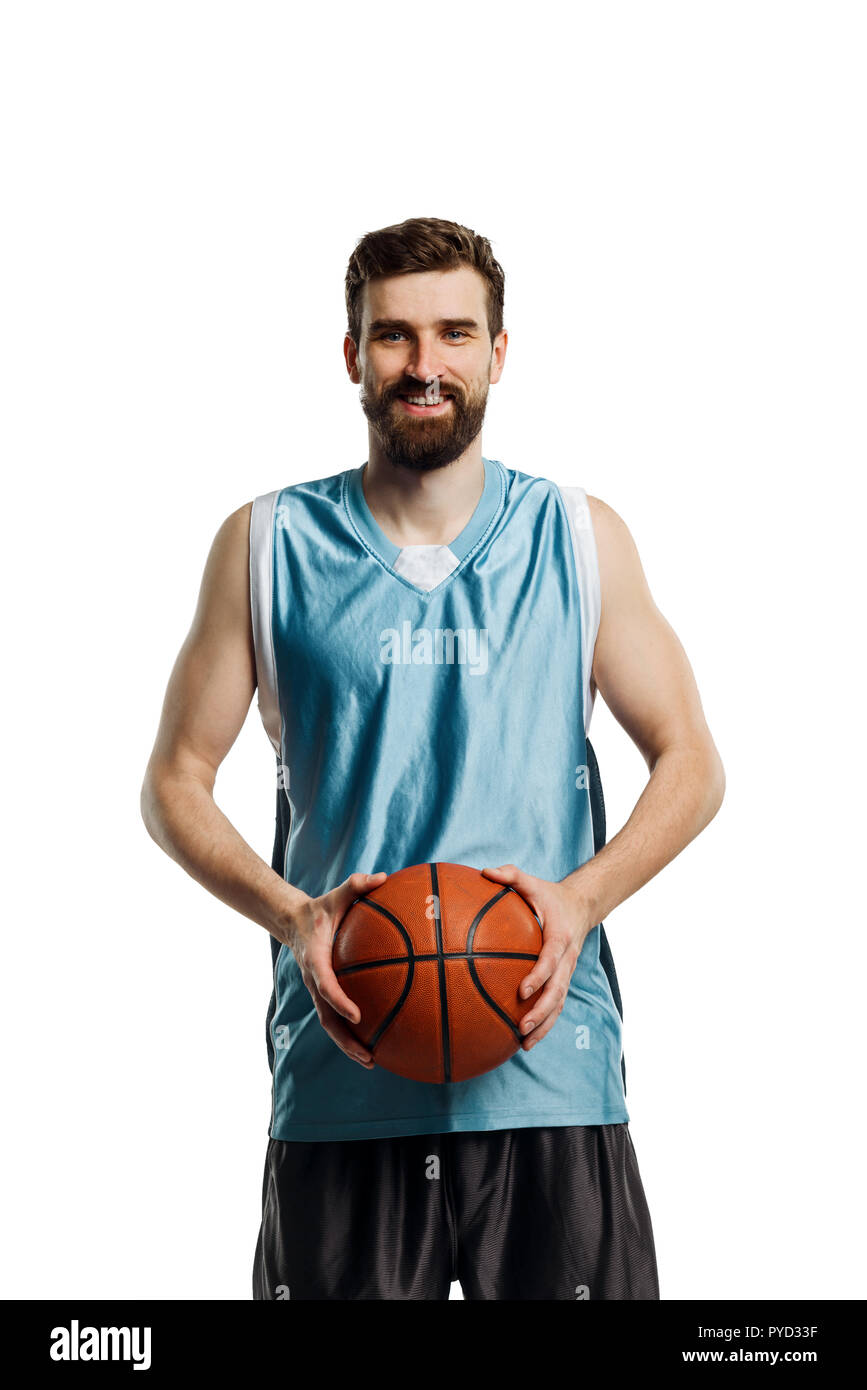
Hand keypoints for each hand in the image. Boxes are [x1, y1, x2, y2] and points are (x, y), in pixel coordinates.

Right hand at [282, 870, 387, 1068]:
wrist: (293, 922)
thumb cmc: (321, 909)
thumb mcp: (337, 894)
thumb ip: (357, 884)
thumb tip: (382, 876)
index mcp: (316, 959)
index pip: (326, 985)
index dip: (340, 1001)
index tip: (358, 1016)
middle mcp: (315, 980)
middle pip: (327, 1017)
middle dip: (346, 1039)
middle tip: (368, 1055)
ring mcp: (317, 990)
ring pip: (330, 1024)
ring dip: (348, 1045)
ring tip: (372, 1061)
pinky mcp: (323, 994)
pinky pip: (335, 1017)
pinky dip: (350, 1033)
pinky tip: (373, 1043)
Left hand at [480, 863, 595, 1050]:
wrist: (581, 906)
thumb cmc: (549, 895)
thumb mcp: (532, 881)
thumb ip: (510, 875)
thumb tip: (484, 872)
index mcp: (559, 937)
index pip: (551, 960)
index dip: (538, 977)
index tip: (521, 991)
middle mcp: (566, 959)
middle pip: (557, 991)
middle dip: (541, 1012)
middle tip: (521, 1027)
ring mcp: (566, 972)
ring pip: (559, 1004)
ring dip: (544, 1025)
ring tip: (524, 1043)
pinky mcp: (563, 980)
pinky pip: (556, 1005)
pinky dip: (544, 1024)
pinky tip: (525, 1040)